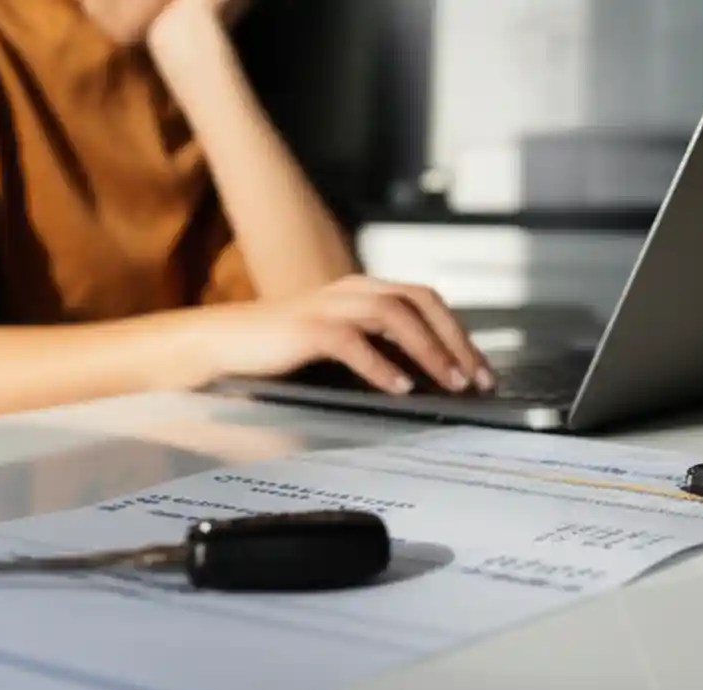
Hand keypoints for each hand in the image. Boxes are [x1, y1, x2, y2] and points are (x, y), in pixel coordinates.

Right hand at [200, 276, 495, 394]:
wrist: (221, 344)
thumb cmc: (280, 351)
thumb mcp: (338, 345)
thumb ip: (377, 349)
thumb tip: (426, 380)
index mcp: (362, 289)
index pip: (426, 301)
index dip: (458, 333)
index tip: (481, 370)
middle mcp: (351, 289)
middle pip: (420, 301)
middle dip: (455, 340)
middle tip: (477, 379)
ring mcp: (328, 305)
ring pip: (395, 314)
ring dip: (430, 350)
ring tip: (450, 383)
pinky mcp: (306, 329)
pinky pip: (353, 342)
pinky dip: (382, 366)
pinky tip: (401, 388)